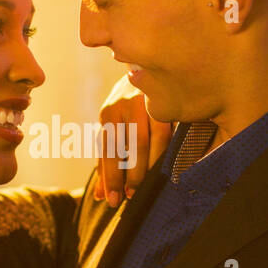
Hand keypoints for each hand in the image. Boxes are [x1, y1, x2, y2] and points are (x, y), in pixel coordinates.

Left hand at [95, 74, 172, 204]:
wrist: (146, 66)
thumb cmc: (129, 107)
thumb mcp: (114, 128)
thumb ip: (107, 160)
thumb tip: (101, 195)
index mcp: (108, 113)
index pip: (107, 151)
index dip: (109, 177)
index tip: (111, 200)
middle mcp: (123, 106)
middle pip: (126, 147)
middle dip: (128, 175)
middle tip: (128, 198)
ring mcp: (145, 102)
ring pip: (147, 140)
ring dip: (146, 167)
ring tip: (144, 188)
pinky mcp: (165, 102)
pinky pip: (166, 132)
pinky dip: (164, 152)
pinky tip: (163, 169)